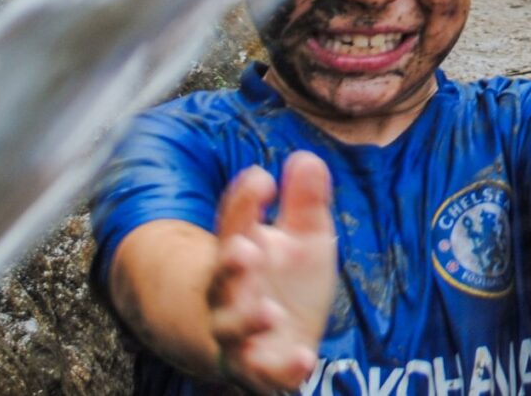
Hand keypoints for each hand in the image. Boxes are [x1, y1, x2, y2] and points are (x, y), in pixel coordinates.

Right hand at [208, 152, 337, 391]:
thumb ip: (305, 202)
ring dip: (248, 321)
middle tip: (246, 250)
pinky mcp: (259, 369)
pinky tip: (303, 360)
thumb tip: (307, 156)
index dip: (244, 203)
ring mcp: (240, 334)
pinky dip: (282, 370)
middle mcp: (231, 294)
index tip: (261, 179)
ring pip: (232, 330)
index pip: (235, 225)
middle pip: (223, 279)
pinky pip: (264, 374)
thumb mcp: (304, 237)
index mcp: (240, 253)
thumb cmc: (284, 280)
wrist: (269, 341)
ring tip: (268, 312)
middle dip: (231, 265)